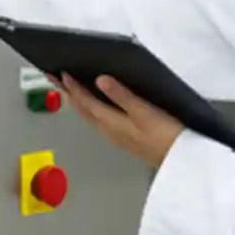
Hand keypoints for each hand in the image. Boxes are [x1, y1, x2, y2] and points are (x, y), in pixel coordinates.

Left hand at [60, 73, 183, 168]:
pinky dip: (90, 109)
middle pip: (82, 109)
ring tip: (68, 89)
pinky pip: (99, 121)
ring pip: (89, 116)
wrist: (182, 162)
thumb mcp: (144, 112)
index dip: (72, 86)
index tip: (60, 72)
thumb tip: (99, 79)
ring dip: (77, 101)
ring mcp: (116, 136)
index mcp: (111, 122)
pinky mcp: (124, 138)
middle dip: (67, 93)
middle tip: (53, 78)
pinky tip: (93, 106)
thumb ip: (121, 95)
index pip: (85, 101)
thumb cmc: (166, 135)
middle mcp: (109, 130)